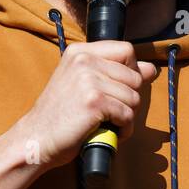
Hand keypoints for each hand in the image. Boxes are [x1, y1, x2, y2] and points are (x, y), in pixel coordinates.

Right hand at [23, 40, 157, 170]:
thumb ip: (115, 73)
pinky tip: (108, 131)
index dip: (131, 72)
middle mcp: (84, 61)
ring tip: (107, 123)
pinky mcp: (94, 102)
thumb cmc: (60, 116)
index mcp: (80, 52)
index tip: (119, 89)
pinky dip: (123, 129)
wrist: (36, 138)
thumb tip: (152, 69)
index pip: (127, 50)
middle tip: (110, 112)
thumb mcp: (83, 85)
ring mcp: (88, 80)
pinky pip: (127, 115)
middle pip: (134, 76)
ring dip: (127, 116)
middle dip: (130, 99)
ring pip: (134, 97)